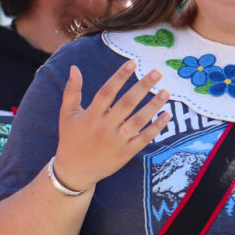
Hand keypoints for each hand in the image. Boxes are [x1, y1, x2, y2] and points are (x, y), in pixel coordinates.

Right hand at [53, 62, 170, 191]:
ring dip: (154, 105)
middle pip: (126, 103)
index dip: (120, 77)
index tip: (133, 63)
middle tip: (157, 72)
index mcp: (91, 115)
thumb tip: (74, 67)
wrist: (74, 170)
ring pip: (139, 120)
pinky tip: (167, 115)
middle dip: (143, 87)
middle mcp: (105, 127)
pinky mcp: (126, 153)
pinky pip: (144, 138)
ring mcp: (116, 141)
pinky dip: (156, 128)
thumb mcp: (67, 114)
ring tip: (166, 91)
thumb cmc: (71, 138)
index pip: (107, 92)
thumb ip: (72, 90)